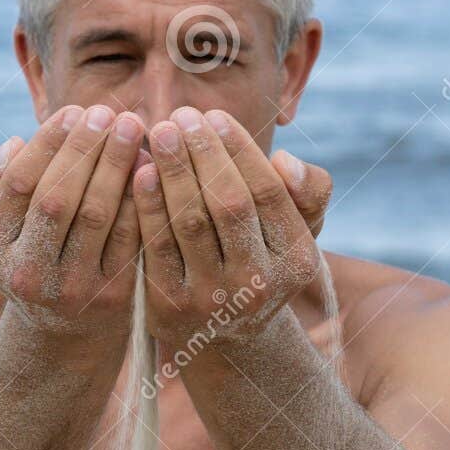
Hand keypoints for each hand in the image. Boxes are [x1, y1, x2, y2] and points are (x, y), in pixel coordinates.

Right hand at [0, 104, 144, 340]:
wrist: (65, 325)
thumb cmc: (33, 250)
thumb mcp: (1, 223)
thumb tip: (13, 143)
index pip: (18, 183)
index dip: (48, 143)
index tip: (74, 110)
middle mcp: (25, 274)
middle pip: (56, 199)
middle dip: (85, 148)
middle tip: (108, 111)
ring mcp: (70, 290)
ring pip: (96, 215)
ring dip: (116, 164)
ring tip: (132, 127)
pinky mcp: (111, 297)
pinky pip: (128, 236)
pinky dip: (139, 196)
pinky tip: (150, 164)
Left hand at [132, 107, 331, 346]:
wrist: (225, 334)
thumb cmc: (262, 261)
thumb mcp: (297, 232)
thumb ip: (308, 191)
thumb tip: (285, 160)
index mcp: (296, 259)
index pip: (268, 191)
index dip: (240, 149)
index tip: (215, 115)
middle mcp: (258, 284)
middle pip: (229, 204)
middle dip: (204, 153)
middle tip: (182, 116)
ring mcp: (212, 298)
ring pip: (191, 221)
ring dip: (174, 169)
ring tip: (160, 131)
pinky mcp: (169, 306)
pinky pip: (156, 245)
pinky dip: (148, 203)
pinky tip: (141, 170)